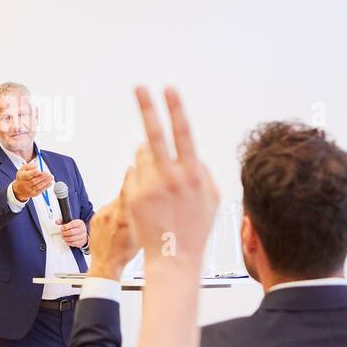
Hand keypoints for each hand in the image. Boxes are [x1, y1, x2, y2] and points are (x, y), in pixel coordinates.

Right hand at [12, 160, 53, 202]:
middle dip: (42, 177)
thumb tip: (36, 166)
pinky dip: (46, 186)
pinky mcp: (34, 194)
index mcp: (22, 177)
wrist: (19, 189)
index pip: (27, 176)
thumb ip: (29, 166)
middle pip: (34, 181)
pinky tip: (50, 182)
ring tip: (51, 177)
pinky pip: (41, 190)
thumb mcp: (23, 169)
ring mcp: (29, 190)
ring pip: (38, 186)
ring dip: (46, 182)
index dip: (33, 173)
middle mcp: (25, 184)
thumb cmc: (22, 177)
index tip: (39, 170)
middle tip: (48, 173)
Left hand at [56, 217, 88, 249]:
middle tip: (62, 233)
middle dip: (64, 233)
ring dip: (65, 238)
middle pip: (71, 232)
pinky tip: (67, 240)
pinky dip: (68, 242)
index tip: (62, 228)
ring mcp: (83, 236)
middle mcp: (82, 229)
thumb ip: (62, 221)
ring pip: (72, 238)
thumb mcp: (69, 222)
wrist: (82, 233)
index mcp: (79, 223)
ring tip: (64, 237)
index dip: (65, 226)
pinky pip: (73, 243)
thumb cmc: (75, 227)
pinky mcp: (81, 242)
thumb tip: (57, 222)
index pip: (72, 224)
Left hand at [87, 170, 140, 278]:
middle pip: (123, 197)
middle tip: (135, 206)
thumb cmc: (124, 253)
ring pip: (115, 204)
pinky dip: (112, 214)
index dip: (130, 178)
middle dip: (130, 198)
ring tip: (123, 224)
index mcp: (124, 217)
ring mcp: (102, 215)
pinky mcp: (95, 218)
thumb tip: (149, 204)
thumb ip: (144, 218)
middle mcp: (111, 214)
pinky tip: (115, 226)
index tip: (132, 169)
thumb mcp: (141, 235)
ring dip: (121, 208)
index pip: (128, 191)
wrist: (105, 264)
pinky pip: (106, 210)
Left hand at [123, 86, 218, 269]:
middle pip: (155, 133)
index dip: (175, 109)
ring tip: (159, 180)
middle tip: (140, 88)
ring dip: (148, 157)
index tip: (168, 90)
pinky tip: (150, 196)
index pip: (183, 132)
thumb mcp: (212, 198)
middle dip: (147, 107)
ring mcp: (152, 185)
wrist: (175, 258)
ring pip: (142, 155)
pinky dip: (140, 177)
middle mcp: (172, 176)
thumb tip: (190, 154)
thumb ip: (203, 172)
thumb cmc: (196, 229)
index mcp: (194, 173)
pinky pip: (134, 174)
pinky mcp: (136, 196)